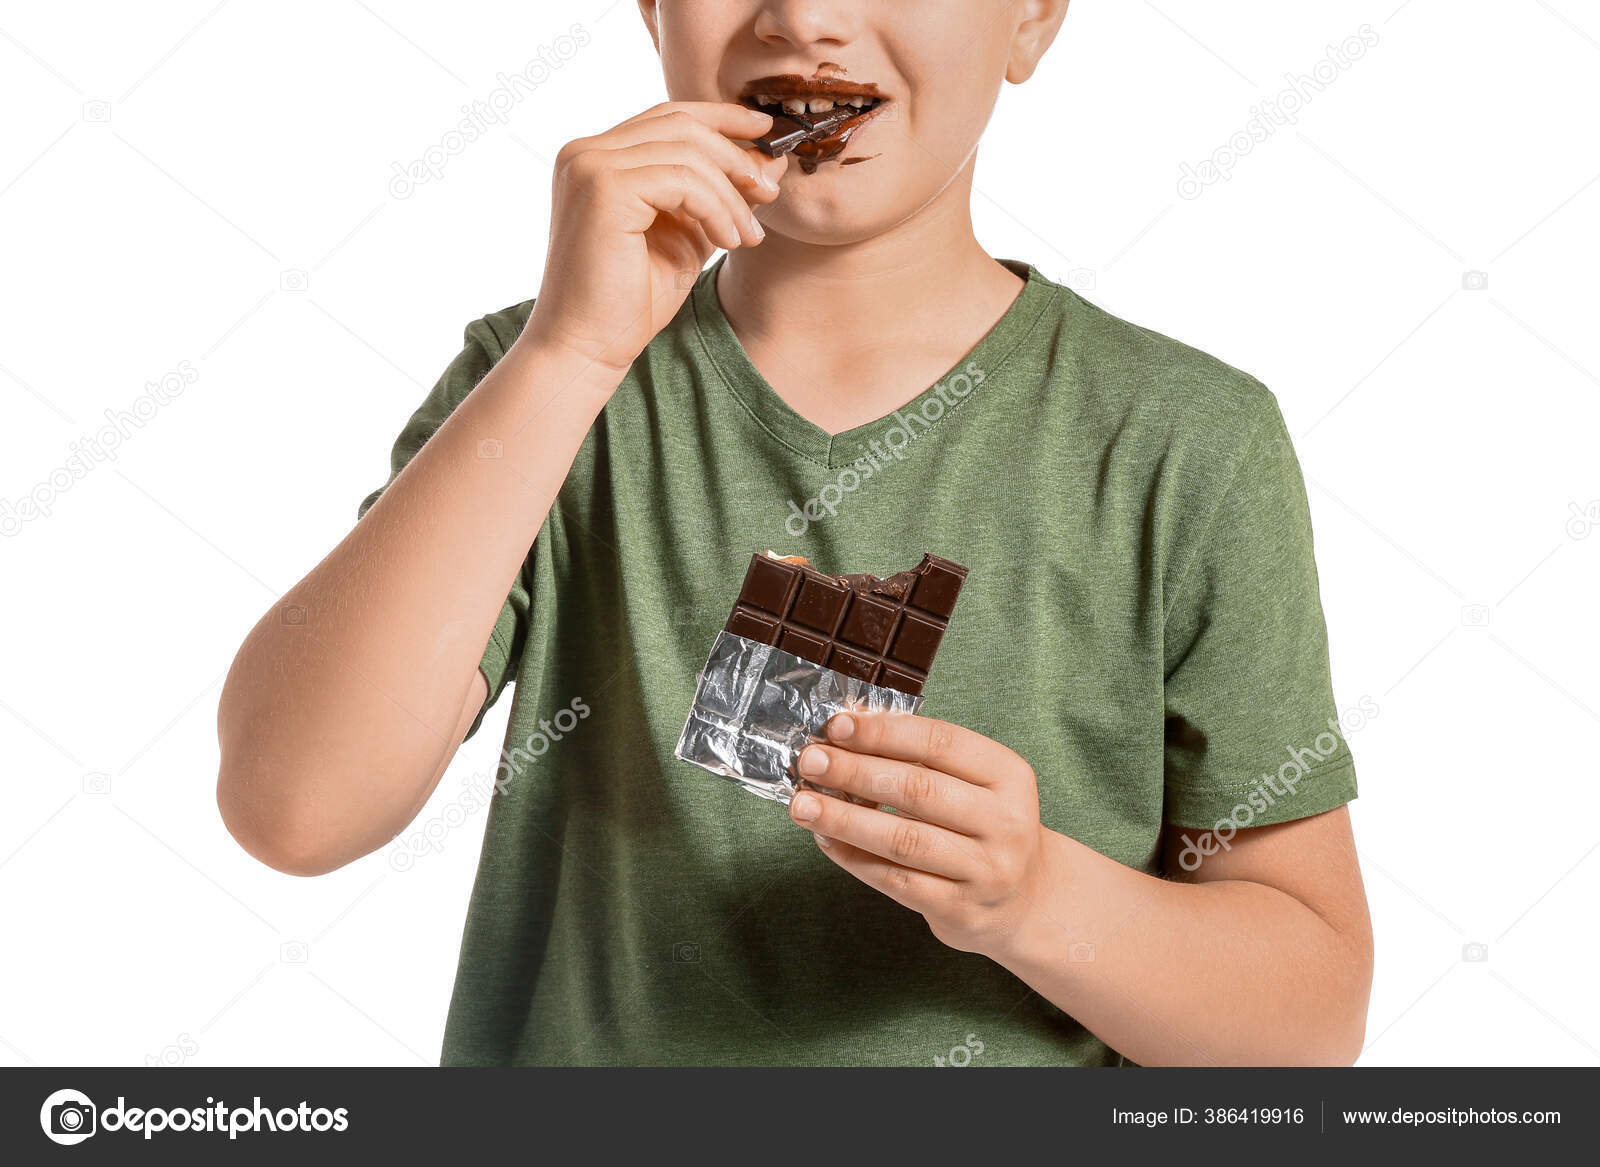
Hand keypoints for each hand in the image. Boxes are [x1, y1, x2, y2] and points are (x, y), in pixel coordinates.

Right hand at [519, 101, 785, 375]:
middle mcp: (585, 152)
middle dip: (736, 156)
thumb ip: (718, 195)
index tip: (765, 130)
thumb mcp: (687, 236)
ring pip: (687, 152)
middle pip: (681, 124)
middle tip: (769, 193)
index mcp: (597, 158)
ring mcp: (589, 166)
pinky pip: (682, 179)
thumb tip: (770, 160)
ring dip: (731, 194)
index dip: (721, 117)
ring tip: (747, 235)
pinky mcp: (603, 188)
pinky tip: (726, 240)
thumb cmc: (630, 300)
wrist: (588, 347)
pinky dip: (716, 208)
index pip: (667, 116)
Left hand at [787, 711, 1050, 958]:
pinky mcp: (961, 910)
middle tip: (811, 761)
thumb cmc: (985, 827)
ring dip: (844, 819)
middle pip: (918, 790)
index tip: (836, 725)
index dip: (884, 732)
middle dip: (855, 772)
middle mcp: (1006, 822)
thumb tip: (847, 729)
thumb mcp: (975, 783)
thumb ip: (919, 757)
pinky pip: (896, 882)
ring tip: (803, 804)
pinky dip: (855, 858)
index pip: (940, 742)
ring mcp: (986, 870)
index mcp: (1009, 776)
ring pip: (903, 840)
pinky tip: (826, 840)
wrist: (1026, 899)